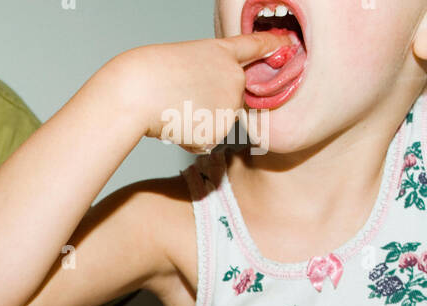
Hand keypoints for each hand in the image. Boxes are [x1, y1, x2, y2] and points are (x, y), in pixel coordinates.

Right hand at [111, 33, 285, 149]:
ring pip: (218, 124)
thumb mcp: (185, 66)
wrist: (141, 90)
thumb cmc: (152, 76)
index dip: (271, 45)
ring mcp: (230, 103)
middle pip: (231, 100)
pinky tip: (178, 125)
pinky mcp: (221, 129)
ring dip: (199, 125)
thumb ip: (208, 80)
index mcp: (223, 52)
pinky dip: (192, 139)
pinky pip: (208, 141)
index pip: (254, 46)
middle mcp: (234, 77)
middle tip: (183, 98)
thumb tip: (214, 116)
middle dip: (211, 107)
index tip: (285, 43)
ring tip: (178, 110)